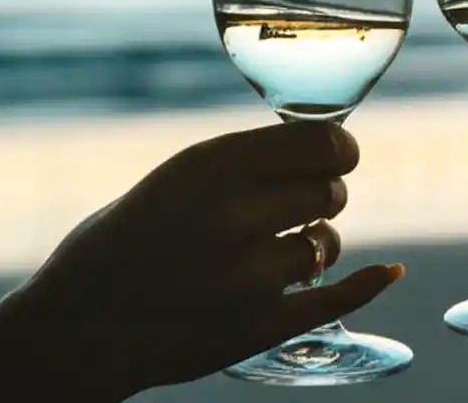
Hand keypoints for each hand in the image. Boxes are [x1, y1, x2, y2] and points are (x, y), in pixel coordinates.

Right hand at [4, 122, 401, 398]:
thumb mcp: (173, 179)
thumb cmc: (122, 242)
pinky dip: (368, 283)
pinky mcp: (260, 326)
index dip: (338, 148)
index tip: (338, 155)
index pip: (319, 141)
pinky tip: (389, 273)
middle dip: (322, 193)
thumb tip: (321, 145)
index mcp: (209, 166)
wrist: (78, 326)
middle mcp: (233, 215)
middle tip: (300, 205)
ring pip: (327, 241)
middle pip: (329, 188)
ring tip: (276, 251)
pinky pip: (336, 295)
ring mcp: (249, 275)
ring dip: (317, 241)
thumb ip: (241, 163)